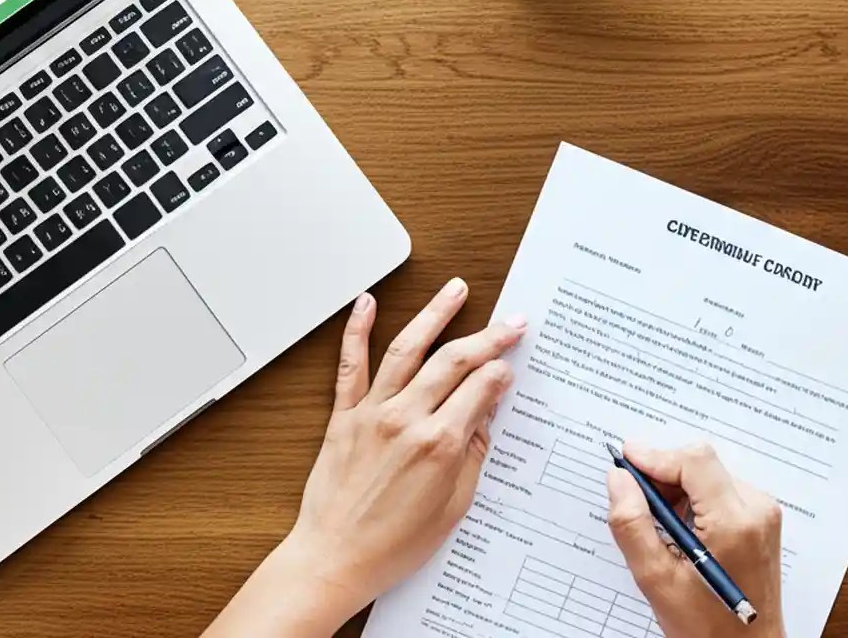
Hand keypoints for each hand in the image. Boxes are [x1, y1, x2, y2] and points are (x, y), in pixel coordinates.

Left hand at [280, 278, 525, 617]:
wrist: (335, 557)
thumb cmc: (394, 545)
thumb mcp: (453, 507)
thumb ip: (472, 455)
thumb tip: (485, 416)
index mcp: (441, 445)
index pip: (481, 388)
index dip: (501, 370)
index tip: (512, 361)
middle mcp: (407, 420)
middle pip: (454, 361)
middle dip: (488, 337)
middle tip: (510, 322)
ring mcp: (373, 413)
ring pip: (408, 348)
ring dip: (435, 314)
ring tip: (455, 290)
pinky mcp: (344, 416)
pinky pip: (351, 365)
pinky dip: (357, 330)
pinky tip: (366, 304)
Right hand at [606, 443, 786, 637]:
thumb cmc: (706, 625)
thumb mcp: (656, 578)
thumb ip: (632, 524)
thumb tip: (618, 479)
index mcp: (734, 523)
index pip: (694, 461)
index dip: (655, 456)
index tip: (625, 462)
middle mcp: (756, 511)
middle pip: (700, 464)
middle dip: (663, 474)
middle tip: (637, 502)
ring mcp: (763, 514)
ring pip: (708, 475)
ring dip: (677, 489)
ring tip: (660, 526)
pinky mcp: (761, 520)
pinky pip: (720, 490)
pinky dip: (693, 500)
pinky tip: (681, 530)